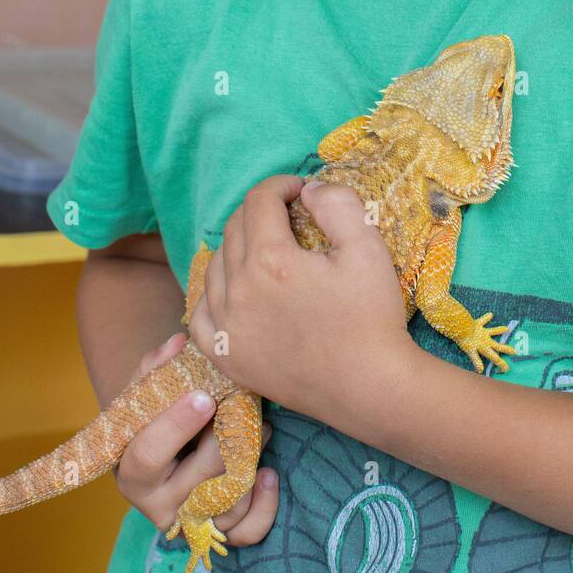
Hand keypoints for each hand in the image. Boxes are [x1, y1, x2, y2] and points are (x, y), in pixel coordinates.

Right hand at [112, 332, 278, 544]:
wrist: (164, 455)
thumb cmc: (155, 419)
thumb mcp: (147, 394)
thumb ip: (156, 367)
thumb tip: (179, 342)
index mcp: (131, 470)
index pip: (147, 454)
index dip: (175, 426)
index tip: (203, 396)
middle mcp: (158, 504)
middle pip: (199, 478)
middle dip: (226, 439)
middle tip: (244, 406)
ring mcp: (190, 521)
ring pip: (226, 506)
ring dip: (250, 464)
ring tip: (262, 429)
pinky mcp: (217, 532)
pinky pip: (246, 532)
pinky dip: (263, 506)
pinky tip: (269, 474)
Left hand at [188, 174, 410, 424]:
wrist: (370, 387)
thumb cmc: (372, 316)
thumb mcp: (367, 246)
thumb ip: (337, 203)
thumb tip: (308, 190)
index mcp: (270, 260)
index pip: (259, 201)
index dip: (280, 185)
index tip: (299, 190)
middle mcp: (238, 291)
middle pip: (234, 228)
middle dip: (260, 211)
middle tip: (288, 215)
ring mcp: (226, 328)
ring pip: (214, 267)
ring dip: (237, 247)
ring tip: (267, 250)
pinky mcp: (227, 357)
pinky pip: (200, 314)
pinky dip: (214, 294)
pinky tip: (236, 291)